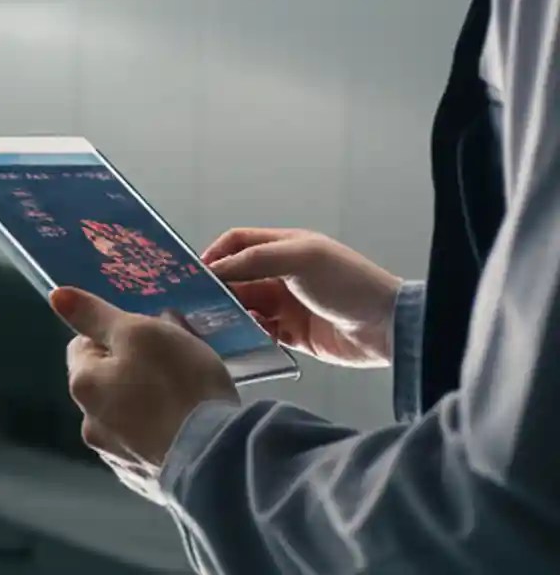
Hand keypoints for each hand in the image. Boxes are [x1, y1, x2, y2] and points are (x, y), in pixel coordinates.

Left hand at [51, 287, 238, 502]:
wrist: (218, 459)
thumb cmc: (178, 385)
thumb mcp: (140, 334)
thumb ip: (96, 315)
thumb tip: (57, 295)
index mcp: (83, 385)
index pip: (83, 344)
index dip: (114, 334)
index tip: (149, 337)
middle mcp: (89, 424)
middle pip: (106, 381)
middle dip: (133, 370)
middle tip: (174, 363)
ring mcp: (116, 457)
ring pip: (127, 414)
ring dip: (147, 404)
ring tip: (187, 399)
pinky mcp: (144, 481)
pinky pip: (148, 445)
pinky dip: (162, 434)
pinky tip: (188, 430)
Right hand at [203, 228, 402, 367]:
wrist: (387, 327)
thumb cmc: (346, 283)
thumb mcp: (301, 259)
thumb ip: (255, 260)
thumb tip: (214, 270)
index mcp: (285, 248)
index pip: (238, 243)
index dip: (215, 254)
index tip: (194, 274)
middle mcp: (282, 274)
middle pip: (237, 277)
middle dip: (218, 289)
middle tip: (197, 305)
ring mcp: (287, 305)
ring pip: (244, 307)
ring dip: (231, 314)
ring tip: (220, 324)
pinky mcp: (292, 335)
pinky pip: (258, 333)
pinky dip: (248, 335)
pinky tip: (247, 339)